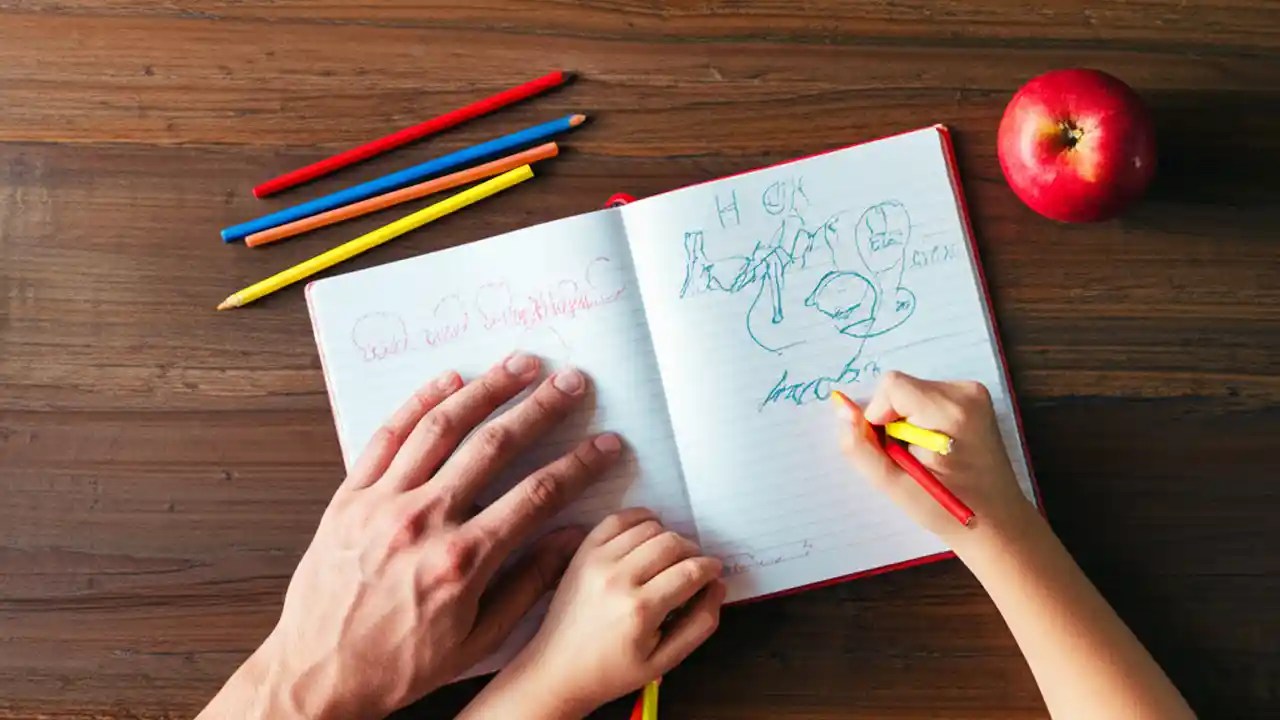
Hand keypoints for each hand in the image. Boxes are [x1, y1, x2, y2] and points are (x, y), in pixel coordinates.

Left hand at [198, 353, 620, 719]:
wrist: (319, 674)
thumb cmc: (400, 664)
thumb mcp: (478, 640)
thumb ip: (530, 584)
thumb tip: (573, 539)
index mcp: (462, 561)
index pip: (536, 494)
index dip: (578, 464)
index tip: (605, 443)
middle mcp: (424, 522)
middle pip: (495, 446)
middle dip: (540, 408)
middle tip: (571, 381)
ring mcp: (383, 503)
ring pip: (442, 427)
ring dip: (486, 390)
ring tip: (519, 364)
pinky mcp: (350, 497)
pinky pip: (389, 437)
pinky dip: (420, 402)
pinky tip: (449, 381)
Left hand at [461, 509, 725, 718]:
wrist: (559, 669)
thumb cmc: (613, 670)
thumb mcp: (665, 660)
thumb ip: (700, 623)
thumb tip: (718, 586)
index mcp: (641, 610)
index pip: (691, 571)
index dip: (710, 568)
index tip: (714, 572)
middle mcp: (618, 579)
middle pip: (673, 542)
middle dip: (693, 551)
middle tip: (694, 567)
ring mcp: (597, 561)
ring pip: (649, 526)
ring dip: (669, 536)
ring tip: (670, 556)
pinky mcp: (583, 552)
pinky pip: (618, 518)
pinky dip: (639, 519)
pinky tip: (649, 533)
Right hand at [834, 371, 1037, 548]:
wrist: (997, 522)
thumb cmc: (948, 509)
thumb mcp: (895, 486)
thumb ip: (861, 447)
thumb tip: (841, 410)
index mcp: (951, 411)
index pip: (892, 386)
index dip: (879, 416)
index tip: (892, 449)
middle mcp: (966, 392)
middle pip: (901, 388)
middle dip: (893, 420)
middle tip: (909, 457)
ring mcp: (974, 393)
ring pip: (912, 391)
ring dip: (905, 420)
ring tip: (924, 455)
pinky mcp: (974, 398)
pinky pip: (927, 396)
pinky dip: (920, 418)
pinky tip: (935, 447)